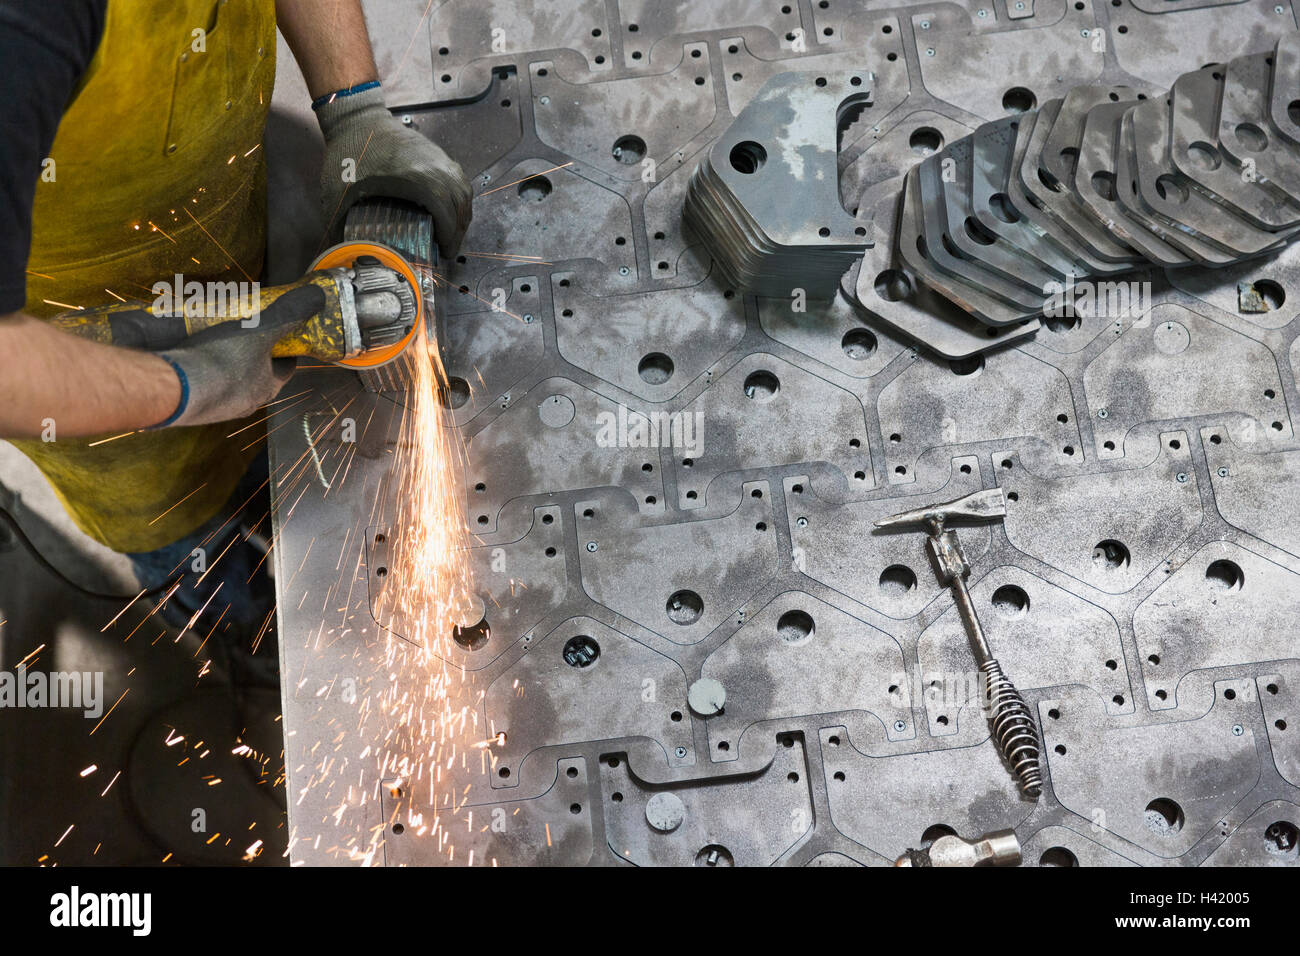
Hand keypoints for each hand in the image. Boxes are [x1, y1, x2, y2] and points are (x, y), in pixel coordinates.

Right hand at [155, 284, 325, 427]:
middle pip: (257, 372)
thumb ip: (286, 313)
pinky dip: (201, 366)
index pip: (286, 368)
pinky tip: (191, 351)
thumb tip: (315, 297)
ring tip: (216, 336)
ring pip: (228, 378)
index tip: (282, 331)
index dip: (287, 347)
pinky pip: (202, 381)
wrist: (175, 389)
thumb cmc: (222, 361)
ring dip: (226, 359)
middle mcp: (246, 402)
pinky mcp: (192, 404)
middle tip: (245, 329)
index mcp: (267, 388)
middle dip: (253, 351)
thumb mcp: (260, 330)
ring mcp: (218, 406)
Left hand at [316, 87, 471, 257]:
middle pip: (460, 204)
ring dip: (461, 215)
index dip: (449, 236)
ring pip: (463, 191)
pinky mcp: (438, 155)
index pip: (446, 213)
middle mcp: (435, 167)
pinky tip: (450, 210)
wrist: (357, 118)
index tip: (444, 252)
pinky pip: (459, 180)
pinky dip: (459, 199)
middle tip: (448, 249)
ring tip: (452, 233)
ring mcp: (439, 159)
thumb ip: (339, 224)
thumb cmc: (350, 151)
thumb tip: (343, 251)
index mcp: (416, 178)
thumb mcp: (340, 191)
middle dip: (457, 230)